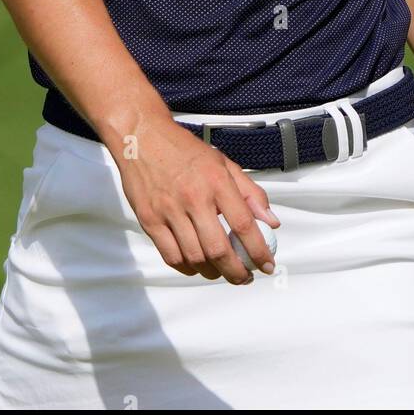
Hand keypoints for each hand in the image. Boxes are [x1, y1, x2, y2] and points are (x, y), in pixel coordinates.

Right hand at [113, 112, 280, 284]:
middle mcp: (193, 197)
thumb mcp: (223, 163)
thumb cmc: (184, 150)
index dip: (259, 250)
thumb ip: (250, 193)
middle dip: (236, 272)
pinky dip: (187, 267)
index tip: (267, 265)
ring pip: (195, 257)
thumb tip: (271, 222)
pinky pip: (171, 256)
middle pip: (218, 249)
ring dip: (212, 272)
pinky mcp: (149, 220)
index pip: (244, 224)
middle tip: (245, 277)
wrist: (142, 137)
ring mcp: (169, 210)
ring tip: (221, 270)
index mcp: (216, 181)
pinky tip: (196, 264)